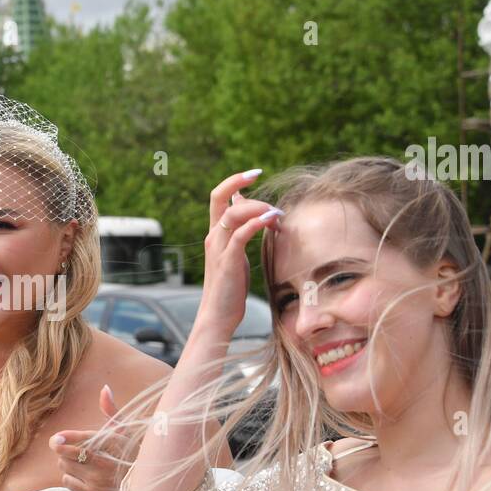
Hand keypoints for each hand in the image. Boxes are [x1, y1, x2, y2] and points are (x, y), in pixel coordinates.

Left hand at [50, 384, 129, 490]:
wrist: (142, 484)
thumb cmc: (131, 452)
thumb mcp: (124, 429)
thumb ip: (111, 409)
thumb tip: (104, 388)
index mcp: (115, 445)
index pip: (86, 441)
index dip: (69, 438)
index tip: (57, 438)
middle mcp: (106, 464)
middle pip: (70, 454)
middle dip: (63, 448)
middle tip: (62, 444)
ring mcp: (99, 481)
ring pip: (65, 466)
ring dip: (66, 460)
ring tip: (78, 458)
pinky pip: (67, 482)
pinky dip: (69, 476)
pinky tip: (80, 472)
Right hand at [198, 169, 282, 339]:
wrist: (218, 316)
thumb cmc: (230, 288)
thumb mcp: (234, 255)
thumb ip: (239, 233)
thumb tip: (250, 213)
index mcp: (215, 234)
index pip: (218, 197)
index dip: (234, 181)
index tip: (255, 173)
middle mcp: (213, 236)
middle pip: (218, 196)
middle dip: (237, 180)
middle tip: (259, 174)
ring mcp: (219, 248)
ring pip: (233, 213)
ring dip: (258, 206)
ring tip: (277, 214)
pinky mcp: (228, 261)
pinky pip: (241, 234)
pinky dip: (257, 223)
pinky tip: (272, 221)